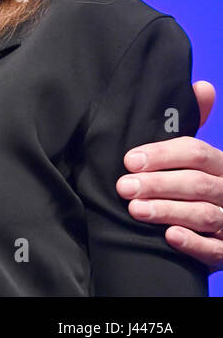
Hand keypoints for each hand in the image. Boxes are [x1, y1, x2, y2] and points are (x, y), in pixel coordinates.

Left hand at [119, 80, 222, 270]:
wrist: (215, 227)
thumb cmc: (196, 183)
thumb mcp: (196, 156)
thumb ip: (193, 124)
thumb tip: (202, 87)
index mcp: (221, 165)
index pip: (196, 152)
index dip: (163, 155)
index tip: (130, 160)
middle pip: (197, 184)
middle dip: (158, 184)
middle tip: (124, 187)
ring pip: (204, 215)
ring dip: (168, 211)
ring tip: (135, 209)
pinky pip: (216, 249)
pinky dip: (194, 244)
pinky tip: (170, 237)